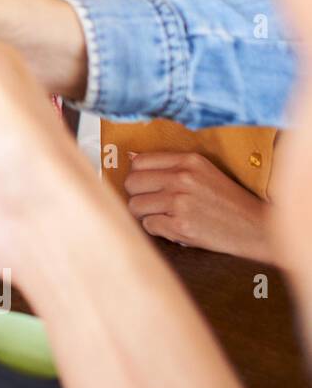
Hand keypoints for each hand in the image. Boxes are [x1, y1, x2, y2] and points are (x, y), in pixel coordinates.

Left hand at [125, 152, 272, 261]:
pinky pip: (148, 225)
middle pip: (131, 183)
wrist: (256, 228)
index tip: (147, 186)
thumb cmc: (227, 201)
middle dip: (138, 195)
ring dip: (146, 214)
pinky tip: (174, 227)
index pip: (138, 162)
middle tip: (154, 204)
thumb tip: (130, 157)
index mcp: (188, 161)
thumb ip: (169, 164)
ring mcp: (180, 202)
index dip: (138, 176)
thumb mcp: (203, 172)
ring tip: (165, 216)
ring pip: (135, 206)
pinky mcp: (180, 225)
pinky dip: (157, 229)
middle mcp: (182, 178)